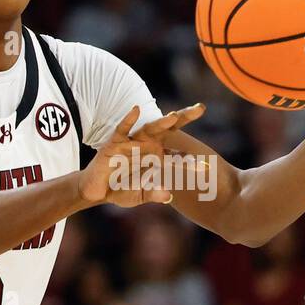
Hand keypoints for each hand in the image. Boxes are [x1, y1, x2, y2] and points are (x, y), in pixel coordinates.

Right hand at [78, 103, 205, 205]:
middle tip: (201, 108)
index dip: (190, 161)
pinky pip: (123, 129)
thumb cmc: (121, 190)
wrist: (98, 190)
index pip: (177, 156)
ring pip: (149, 128)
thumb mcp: (139, 195)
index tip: (206, 166)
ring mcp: (133, 142)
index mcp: (157, 157)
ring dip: (161, 122)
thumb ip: (152, 194)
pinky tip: (137, 109)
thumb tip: (168, 196)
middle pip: (169, 129)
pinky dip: (129, 119)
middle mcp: (148, 145)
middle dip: (185, 117)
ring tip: (173, 117)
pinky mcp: (115, 142)